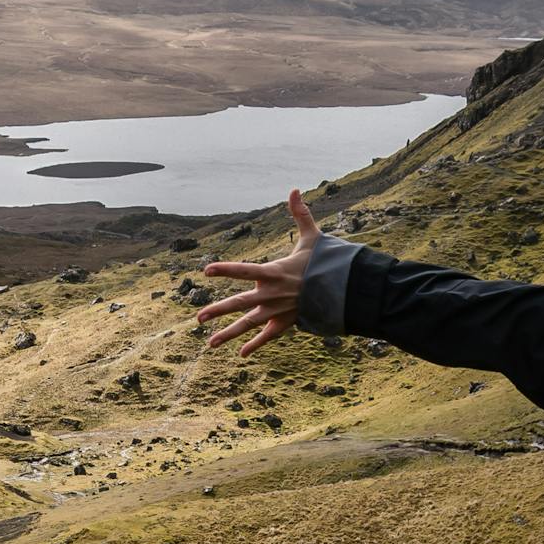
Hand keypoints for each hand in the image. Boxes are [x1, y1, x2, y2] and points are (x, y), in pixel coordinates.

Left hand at [200, 190, 319, 354]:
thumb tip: (294, 189)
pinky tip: (241, 354)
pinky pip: (268, 336)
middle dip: (218, 310)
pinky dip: (256, 345)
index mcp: (274, 272)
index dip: (225, 269)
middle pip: (240, 304)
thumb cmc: (325, 262)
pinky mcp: (286, 323)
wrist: (344, 290)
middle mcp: (272, 294)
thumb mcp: (312, 237)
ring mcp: (278, 311)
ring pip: (249, 324)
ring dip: (229, 334)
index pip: (244, 271)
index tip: (206, 270)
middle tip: (199, 317)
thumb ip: (299, 214)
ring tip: (210, 343)